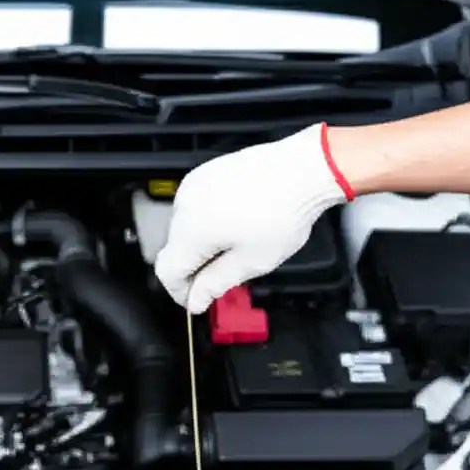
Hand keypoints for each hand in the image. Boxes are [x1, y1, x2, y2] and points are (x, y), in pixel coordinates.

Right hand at [154, 124, 351, 312]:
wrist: (302, 170)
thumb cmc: (283, 214)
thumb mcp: (251, 262)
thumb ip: (215, 284)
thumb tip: (195, 300)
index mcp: (191, 231)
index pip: (167, 272)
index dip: (181, 292)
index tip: (198, 299)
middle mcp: (184, 206)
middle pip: (175, 249)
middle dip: (195, 267)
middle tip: (226, 275)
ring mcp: (193, 186)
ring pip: (183, 228)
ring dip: (201, 243)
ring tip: (237, 244)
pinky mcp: (205, 174)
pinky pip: (194, 207)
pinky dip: (207, 221)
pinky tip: (235, 221)